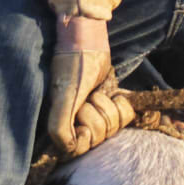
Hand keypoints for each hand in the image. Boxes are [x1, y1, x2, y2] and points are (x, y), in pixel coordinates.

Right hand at [42, 7, 133, 156]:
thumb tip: (66, 149)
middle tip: (90, 97)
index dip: (85, 137)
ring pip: (112, 127)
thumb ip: (59, 125)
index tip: (82, 120)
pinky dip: (123, 104)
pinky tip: (114, 94)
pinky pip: (124, 116)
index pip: (77, 149)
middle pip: (97, 137)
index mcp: (62, 121)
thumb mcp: (64, 94)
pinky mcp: (110, 102)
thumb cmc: (72, 62)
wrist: (86, 35)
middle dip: (99, 115)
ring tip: (98, 91)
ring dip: (110, 106)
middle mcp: (77, 119)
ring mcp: (95, 111)